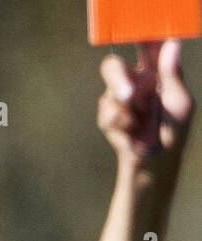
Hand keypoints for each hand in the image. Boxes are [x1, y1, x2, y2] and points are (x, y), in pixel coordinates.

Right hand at [99, 39, 193, 173]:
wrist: (154, 163)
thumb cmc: (173, 132)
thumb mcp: (180, 102)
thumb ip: (173, 75)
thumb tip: (172, 44)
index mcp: (157, 73)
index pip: (146, 48)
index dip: (140, 37)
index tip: (133, 30)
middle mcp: (136, 82)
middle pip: (113, 67)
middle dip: (116, 79)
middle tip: (128, 95)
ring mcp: (119, 99)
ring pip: (109, 95)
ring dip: (125, 113)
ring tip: (138, 127)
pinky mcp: (109, 116)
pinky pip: (107, 114)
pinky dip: (122, 125)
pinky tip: (131, 134)